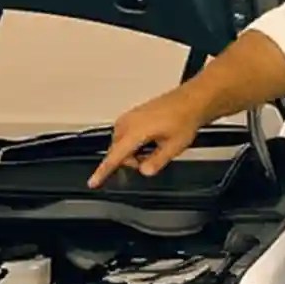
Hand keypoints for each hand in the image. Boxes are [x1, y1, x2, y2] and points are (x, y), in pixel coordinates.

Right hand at [85, 87, 205, 188]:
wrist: (191, 101)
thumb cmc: (184, 118)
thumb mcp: (173, 147)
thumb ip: (156, 162)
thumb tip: (144, 171)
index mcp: (135, 131)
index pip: (114, 157)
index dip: (103, 172)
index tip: (93, 182)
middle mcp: (128, 122)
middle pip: (117, 151)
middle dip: (130, 161)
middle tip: (150, 161)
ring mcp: (130, 116)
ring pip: (121, 143)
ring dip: (132, 151)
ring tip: (154, 148)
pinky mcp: (134, 114)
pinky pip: (125, 133)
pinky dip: (134, 142)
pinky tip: (151, 140)